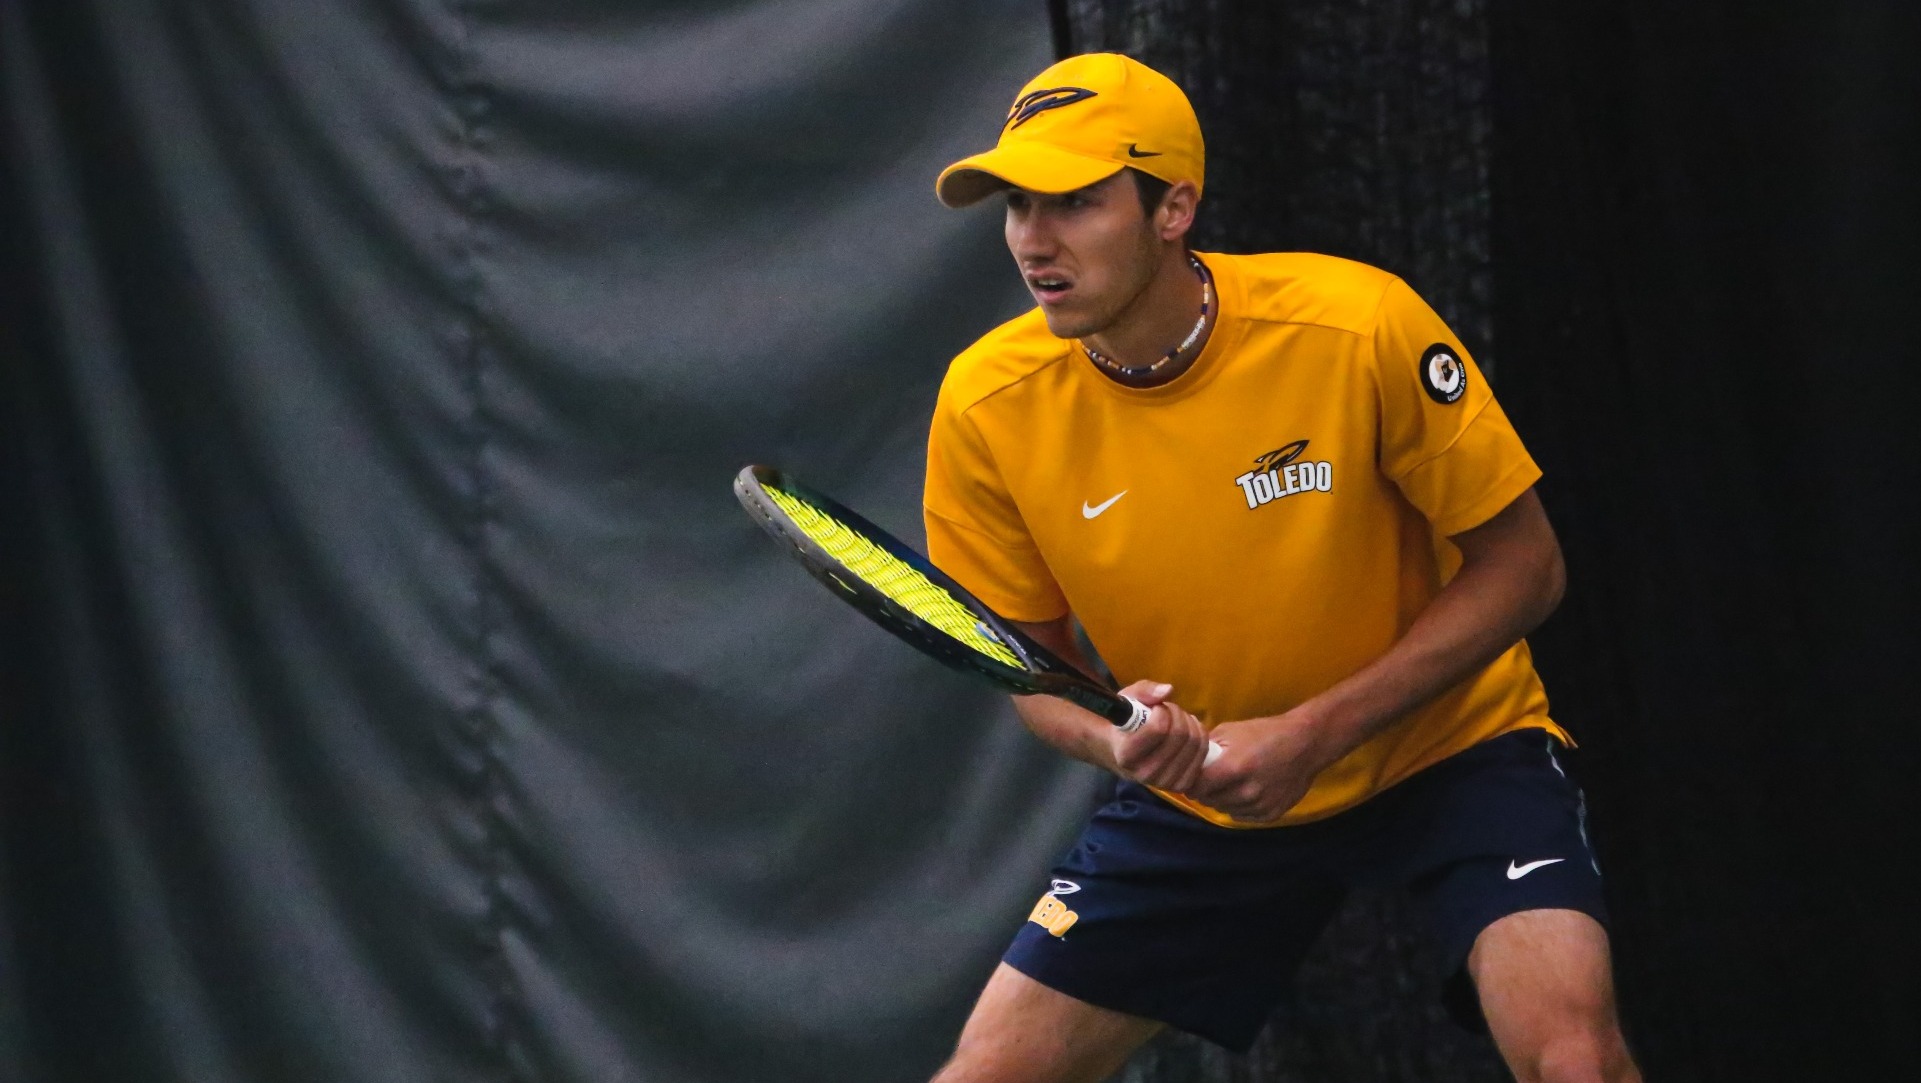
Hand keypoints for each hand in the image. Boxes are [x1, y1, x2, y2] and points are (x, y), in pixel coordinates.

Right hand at [1108, 680, 1211, 793]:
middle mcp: (1144, 773)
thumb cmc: (1126, 724)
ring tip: (1177, 720)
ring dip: (1189, 723)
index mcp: (1126, 755)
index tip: (1156, 708)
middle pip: (1179, 735)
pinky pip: (1202, 755)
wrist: (1124, 753)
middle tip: (1169, 711)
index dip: (1162, 711)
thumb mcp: (1127, 700)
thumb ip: (1144, 692)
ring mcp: (1164, 782)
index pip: (1158, 729)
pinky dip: (1200, 737)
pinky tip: (1189, 732)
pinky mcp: (1182, 785)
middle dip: (1177, 714)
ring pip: (1193, 743)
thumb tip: (1168, 690)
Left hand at [1190, 707, 1336, 822]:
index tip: (1189, 778)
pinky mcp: (1271, 814)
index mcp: (1234, 767)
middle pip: (1209, 800)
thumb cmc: (1265, 733)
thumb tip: (1186, 761)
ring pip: (1225, 809)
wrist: (1306, 744)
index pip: (1197, 787)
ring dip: (1221, 799)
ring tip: (1227, 784)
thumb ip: (1207, 748)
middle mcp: (1247, 791)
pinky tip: (1244, 791)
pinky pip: (1242, 816)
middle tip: (1208, 780)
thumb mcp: (1231, 730)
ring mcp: (1260, 805)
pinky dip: (1238, 806)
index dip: (1190, 783)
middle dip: (1204, 791)